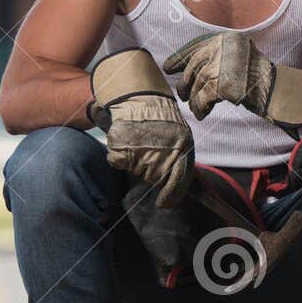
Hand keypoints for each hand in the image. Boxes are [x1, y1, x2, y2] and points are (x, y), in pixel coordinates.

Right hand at [87, 49, 192, 207]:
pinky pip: (120, 162)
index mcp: (182, 149)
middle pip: (155, 179)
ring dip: (137, 162)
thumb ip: (181, 164)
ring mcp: (141, 151)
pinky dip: (121, 155)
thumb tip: (177, 193)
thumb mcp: (181, 139)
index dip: (171, 196)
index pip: (179, 181)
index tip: (163, 204)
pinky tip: (128, 140)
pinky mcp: (122, 149)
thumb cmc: (162, 122)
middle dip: (153, 172)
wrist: (141, 98)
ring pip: (137, 171)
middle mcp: (162, 152)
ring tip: (141, 142)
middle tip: (150, 152)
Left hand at [162, 32, 301, 126]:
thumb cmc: (260, 79)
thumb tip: (187, 67)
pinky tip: (202, 114)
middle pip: (193, 65)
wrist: (277, 92)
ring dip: (193, 98)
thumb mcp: (239, 58)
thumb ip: (218, 56)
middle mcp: (221, 48)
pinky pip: (201, 99)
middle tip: (182, 93)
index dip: (179, 57)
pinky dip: (200, 108)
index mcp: (226, 39)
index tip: (168, 67)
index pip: (195, 45)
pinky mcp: (220, 85)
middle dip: (184, 81)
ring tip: (195, 107)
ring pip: (196, 84)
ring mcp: (220, 66)